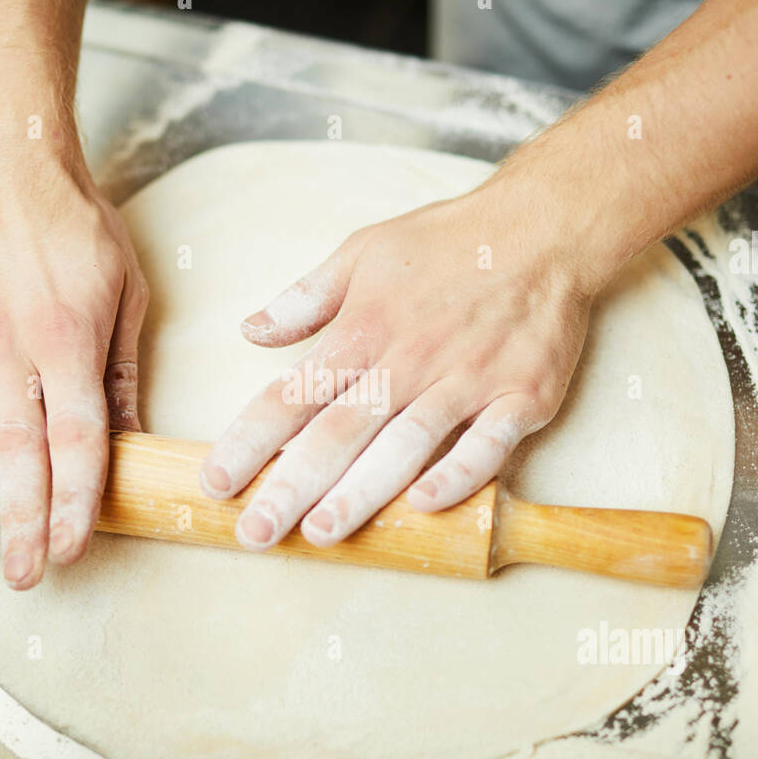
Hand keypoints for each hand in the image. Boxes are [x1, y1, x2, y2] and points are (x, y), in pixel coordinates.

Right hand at [0, 153, 147, 588]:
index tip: (76, 545)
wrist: (6, 159)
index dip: (76, 501)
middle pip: (16, 452)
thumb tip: (134, 438)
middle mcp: (9, 344)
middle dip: (24, 521)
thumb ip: (121, 370)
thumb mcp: (126, 291)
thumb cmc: (76, 224)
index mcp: (69, 339)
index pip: (74, 440)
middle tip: (27, 575)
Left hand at [198, 179, 592, 549]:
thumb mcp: (362, 252)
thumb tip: (250, 331)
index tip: (214, 482)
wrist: (543, 226)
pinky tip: (423, 505)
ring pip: (405, 443)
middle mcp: (409, 359)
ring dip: (362, 490)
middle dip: (291, 485)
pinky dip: (457, 474)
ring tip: (322, 532)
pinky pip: (487, 443)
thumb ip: (305, 299)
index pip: (292, 394)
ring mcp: (467, 379)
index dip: (249, 440)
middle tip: (256, 532)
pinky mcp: (521, 395)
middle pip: (339, 430)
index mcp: (363, 329)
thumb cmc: (447, 243)